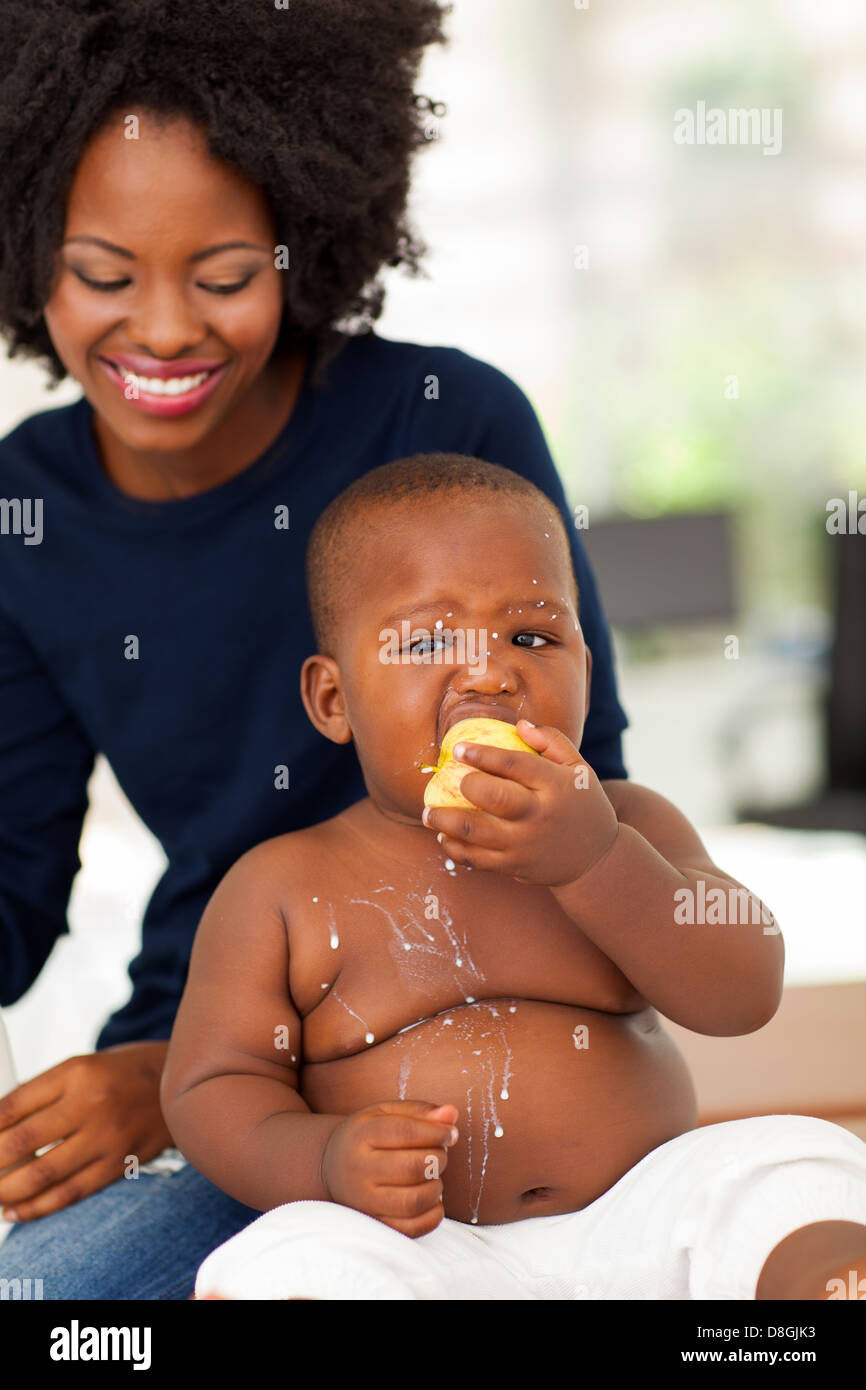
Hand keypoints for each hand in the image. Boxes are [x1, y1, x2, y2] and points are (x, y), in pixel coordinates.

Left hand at [0, 1042, 172, 1221]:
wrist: (181, 1083)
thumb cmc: (124, 1073)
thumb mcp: (82, 1067)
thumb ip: (41, 1093)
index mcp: (76, 1072)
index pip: (12, 1105)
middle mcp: (91, 1102)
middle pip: (21, 1142)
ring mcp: (107, 1136)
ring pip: (42, 1174)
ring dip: (6, 1191)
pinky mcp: (119, 1163)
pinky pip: (70, 1193)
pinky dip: (37, 1207)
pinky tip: (16, 1211)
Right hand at [321, 1100, 458, 1236]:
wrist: (331, 1167)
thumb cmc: (368, 1136)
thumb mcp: (387, 1114)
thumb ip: (420, 1112)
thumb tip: (452, 1114)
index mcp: (361, 1135)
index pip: (406, 1132)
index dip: (436, 1132)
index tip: (450, 1133)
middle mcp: (358, 1170)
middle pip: (413, 1167)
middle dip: (438, 1159)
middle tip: (439, 1154)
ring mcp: (363, 1202)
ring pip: (413, 1201)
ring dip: (436, 1188)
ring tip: (433, 1177)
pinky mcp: (373, 1224)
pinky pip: (411, 1228)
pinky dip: (433, 1215)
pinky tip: (431, 1199)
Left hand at [421, 718, 618, 885]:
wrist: (596, 860)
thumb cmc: (582, 805)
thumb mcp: (579, 768)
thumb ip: (552, 742)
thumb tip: (519, 725)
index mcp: (556, 786)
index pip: (515, 764)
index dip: (483, 754)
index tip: (458, 749)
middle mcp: (539, 815)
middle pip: (493, 797)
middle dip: (464, 785)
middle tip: (447, 779)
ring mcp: (524, 844)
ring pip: (475, 831)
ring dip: (444, 820)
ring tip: (428, 812)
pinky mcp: (514, 866)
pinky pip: (476, 859)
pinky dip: (454, 848)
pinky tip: (444, 835)